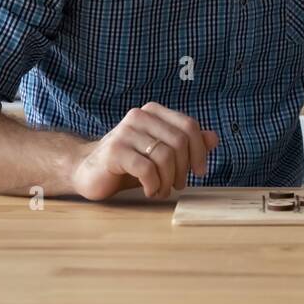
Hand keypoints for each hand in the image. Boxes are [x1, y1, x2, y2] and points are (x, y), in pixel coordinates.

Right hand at [72, 102, 218, 200]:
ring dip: (168, 181)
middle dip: (183, 169)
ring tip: (161, 190)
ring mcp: (125, 132)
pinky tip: (150, 190)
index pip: (189, 125)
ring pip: (164, 156)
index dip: (200, 151)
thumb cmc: (130, 163)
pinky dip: (154, 185)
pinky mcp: (114, 151)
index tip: (200, 171)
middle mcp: (139, 117)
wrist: (89, 171)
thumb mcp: (162, 153)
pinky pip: (146, 169)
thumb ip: (187, 144)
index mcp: (153, 112)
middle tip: (178, 185)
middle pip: (179, 142)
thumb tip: (213, 138)